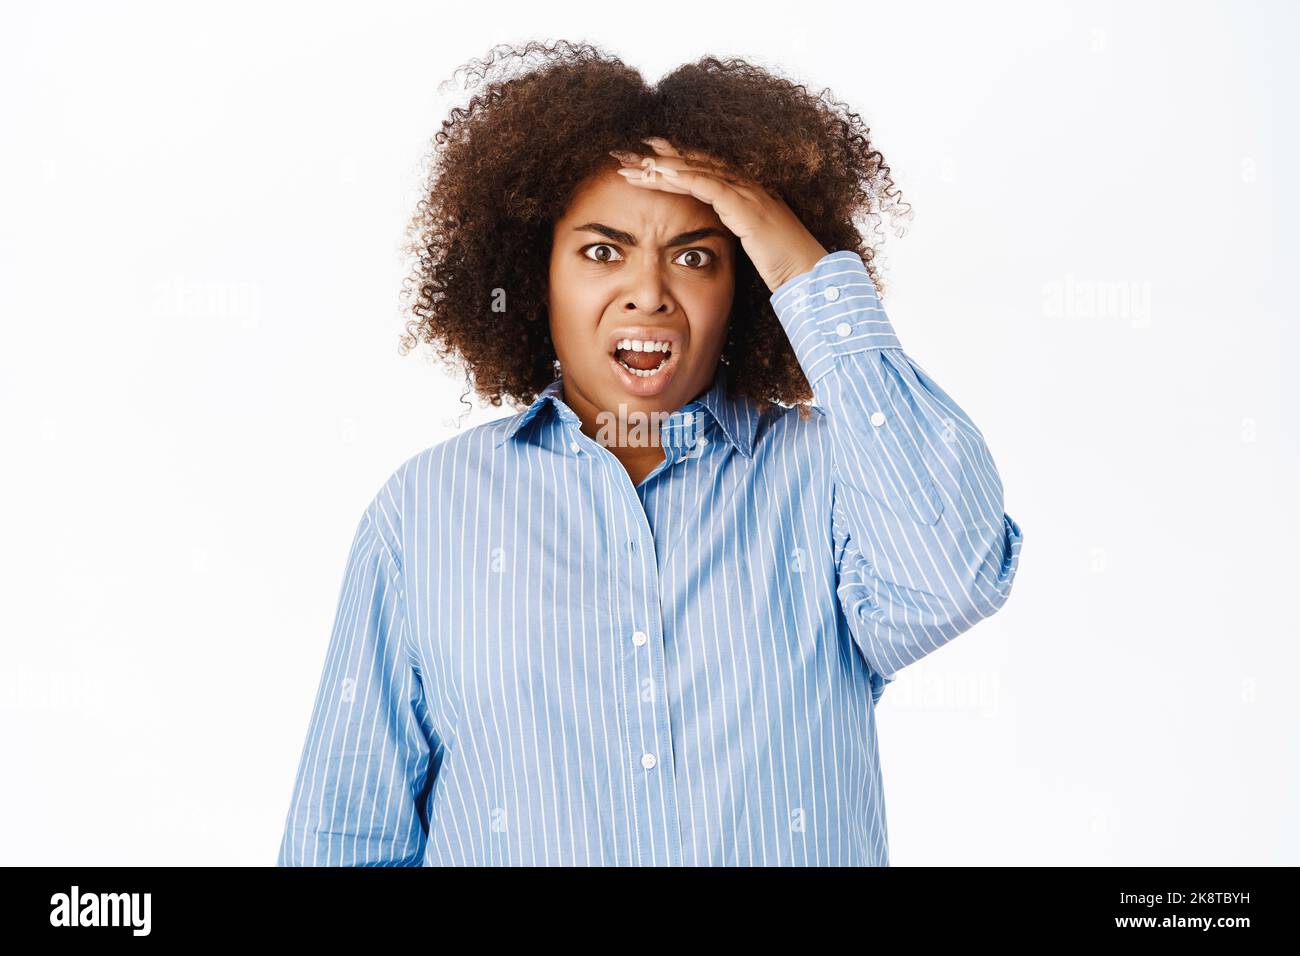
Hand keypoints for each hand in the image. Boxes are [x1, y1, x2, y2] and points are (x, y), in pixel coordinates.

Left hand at [610, 136, 828, 292]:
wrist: (809, 274)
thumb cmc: (784, 265)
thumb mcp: (753, 245)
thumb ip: (736, 233)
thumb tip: (718, 235)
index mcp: (747, 192)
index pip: (704, 168)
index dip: (675, 158)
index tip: (647, 153)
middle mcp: (746, 185)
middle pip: (695, 163)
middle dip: (659, 156)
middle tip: (627, 150)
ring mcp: (747, 194)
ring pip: (697, 171)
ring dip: (661, 167)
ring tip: (632, 165)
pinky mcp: (746, 209)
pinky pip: (709, 187)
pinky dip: (684, 179)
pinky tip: (661, 174)